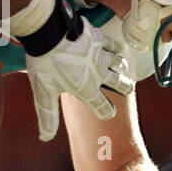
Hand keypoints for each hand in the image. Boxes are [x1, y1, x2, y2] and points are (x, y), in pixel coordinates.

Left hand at [26, 11, 133, 140]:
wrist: (50, 33)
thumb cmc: (45, 64)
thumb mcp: (44, 94)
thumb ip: (48, 117)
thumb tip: (45, 138)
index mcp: (87, 89)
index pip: (102, 107)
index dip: (106, 112)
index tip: (108, 114)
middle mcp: (99, 74)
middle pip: (120, 84)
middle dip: (124, 88)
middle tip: (128, 89)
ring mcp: (102, 56)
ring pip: (120, 65)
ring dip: (122, 69)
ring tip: (122, 70)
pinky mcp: (100, 39)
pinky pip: (115, 46)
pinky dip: (117, 50)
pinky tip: (117, 50)